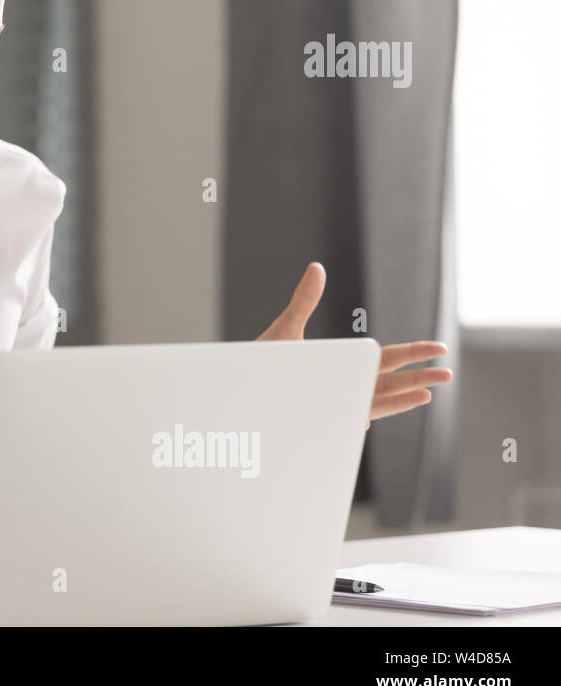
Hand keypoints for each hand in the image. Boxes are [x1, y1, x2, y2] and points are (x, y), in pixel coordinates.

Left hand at [258, 262, 453, 428]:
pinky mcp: (319, 416)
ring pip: (375, 402)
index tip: (440, 348)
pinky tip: (379, 416)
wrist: (236, 387)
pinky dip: (363, 415)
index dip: (414, 353)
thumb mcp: (287, 329)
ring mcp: (334, 404)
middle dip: (420, 377)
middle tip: (449, 374)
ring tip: (430, 392)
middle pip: (390, 381)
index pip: (387, 359)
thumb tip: (316, 268)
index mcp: (344, 365)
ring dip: (403, 399)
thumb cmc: (261, 361)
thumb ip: (305, 300)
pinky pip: (346, 417)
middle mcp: (344, 387)